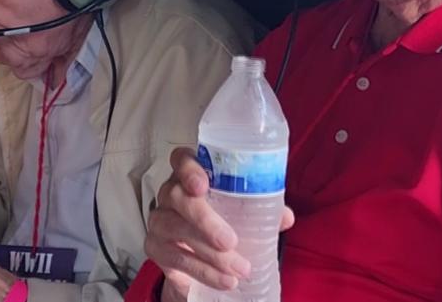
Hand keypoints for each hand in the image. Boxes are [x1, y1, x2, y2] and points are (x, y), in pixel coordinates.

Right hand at [145, 148, 294, 301]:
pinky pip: (176, 258)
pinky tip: (224, 280)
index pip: (181, 160)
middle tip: (229, 241)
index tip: (202, 185)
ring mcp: (160, 219)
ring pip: (177, 229)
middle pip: (178, 197)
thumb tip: (285, 216)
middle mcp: (170, 193)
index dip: (189, 169)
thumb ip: (262, 209)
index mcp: (190, 175)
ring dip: (210, 253)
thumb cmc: (222, 221)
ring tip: (238, 268)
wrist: (200, 258)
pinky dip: (203, 271)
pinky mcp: (155, 247)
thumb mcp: (242, 212)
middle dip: (204, 219)